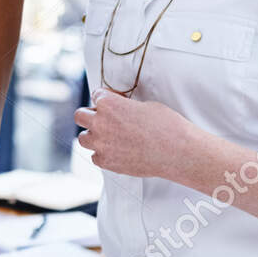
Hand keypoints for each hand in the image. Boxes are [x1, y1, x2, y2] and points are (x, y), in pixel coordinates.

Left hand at [73, 88, 196, 179]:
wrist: (177, 151)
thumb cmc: (167, 125)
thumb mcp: (145, 106)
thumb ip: (124, 107)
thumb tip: (120, 110)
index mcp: (109, 103)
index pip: (96, 95)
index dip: (106, 99)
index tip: (113, 103)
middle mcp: (100, 122)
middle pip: (80, 116)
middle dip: (90, 116)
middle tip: (103, 120)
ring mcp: (100, 143)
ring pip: (83, 138)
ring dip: (93, 136)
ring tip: (108, 138)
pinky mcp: (106, 161)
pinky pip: (95, 157)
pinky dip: (103, 154)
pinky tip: (116, 152)